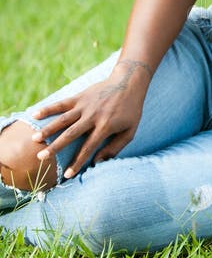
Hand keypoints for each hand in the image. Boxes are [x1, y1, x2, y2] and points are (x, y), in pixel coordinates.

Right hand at [32, 59, 150, 178]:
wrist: (129, 82)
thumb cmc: (131, 110)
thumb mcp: (130, 131)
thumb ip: (115, 148)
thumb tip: (97, 162)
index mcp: (106, 126)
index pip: (88, 148)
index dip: (78, 162)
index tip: (67, 174)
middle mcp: (93, 116)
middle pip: (71, 134)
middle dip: (56, 147)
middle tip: (41, 157)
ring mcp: (85, 105)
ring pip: (63, 119)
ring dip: (48, 128)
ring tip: (34, 139)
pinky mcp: (80, 96)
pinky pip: (62, 103)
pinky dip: (49, 108)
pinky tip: (35, 114)